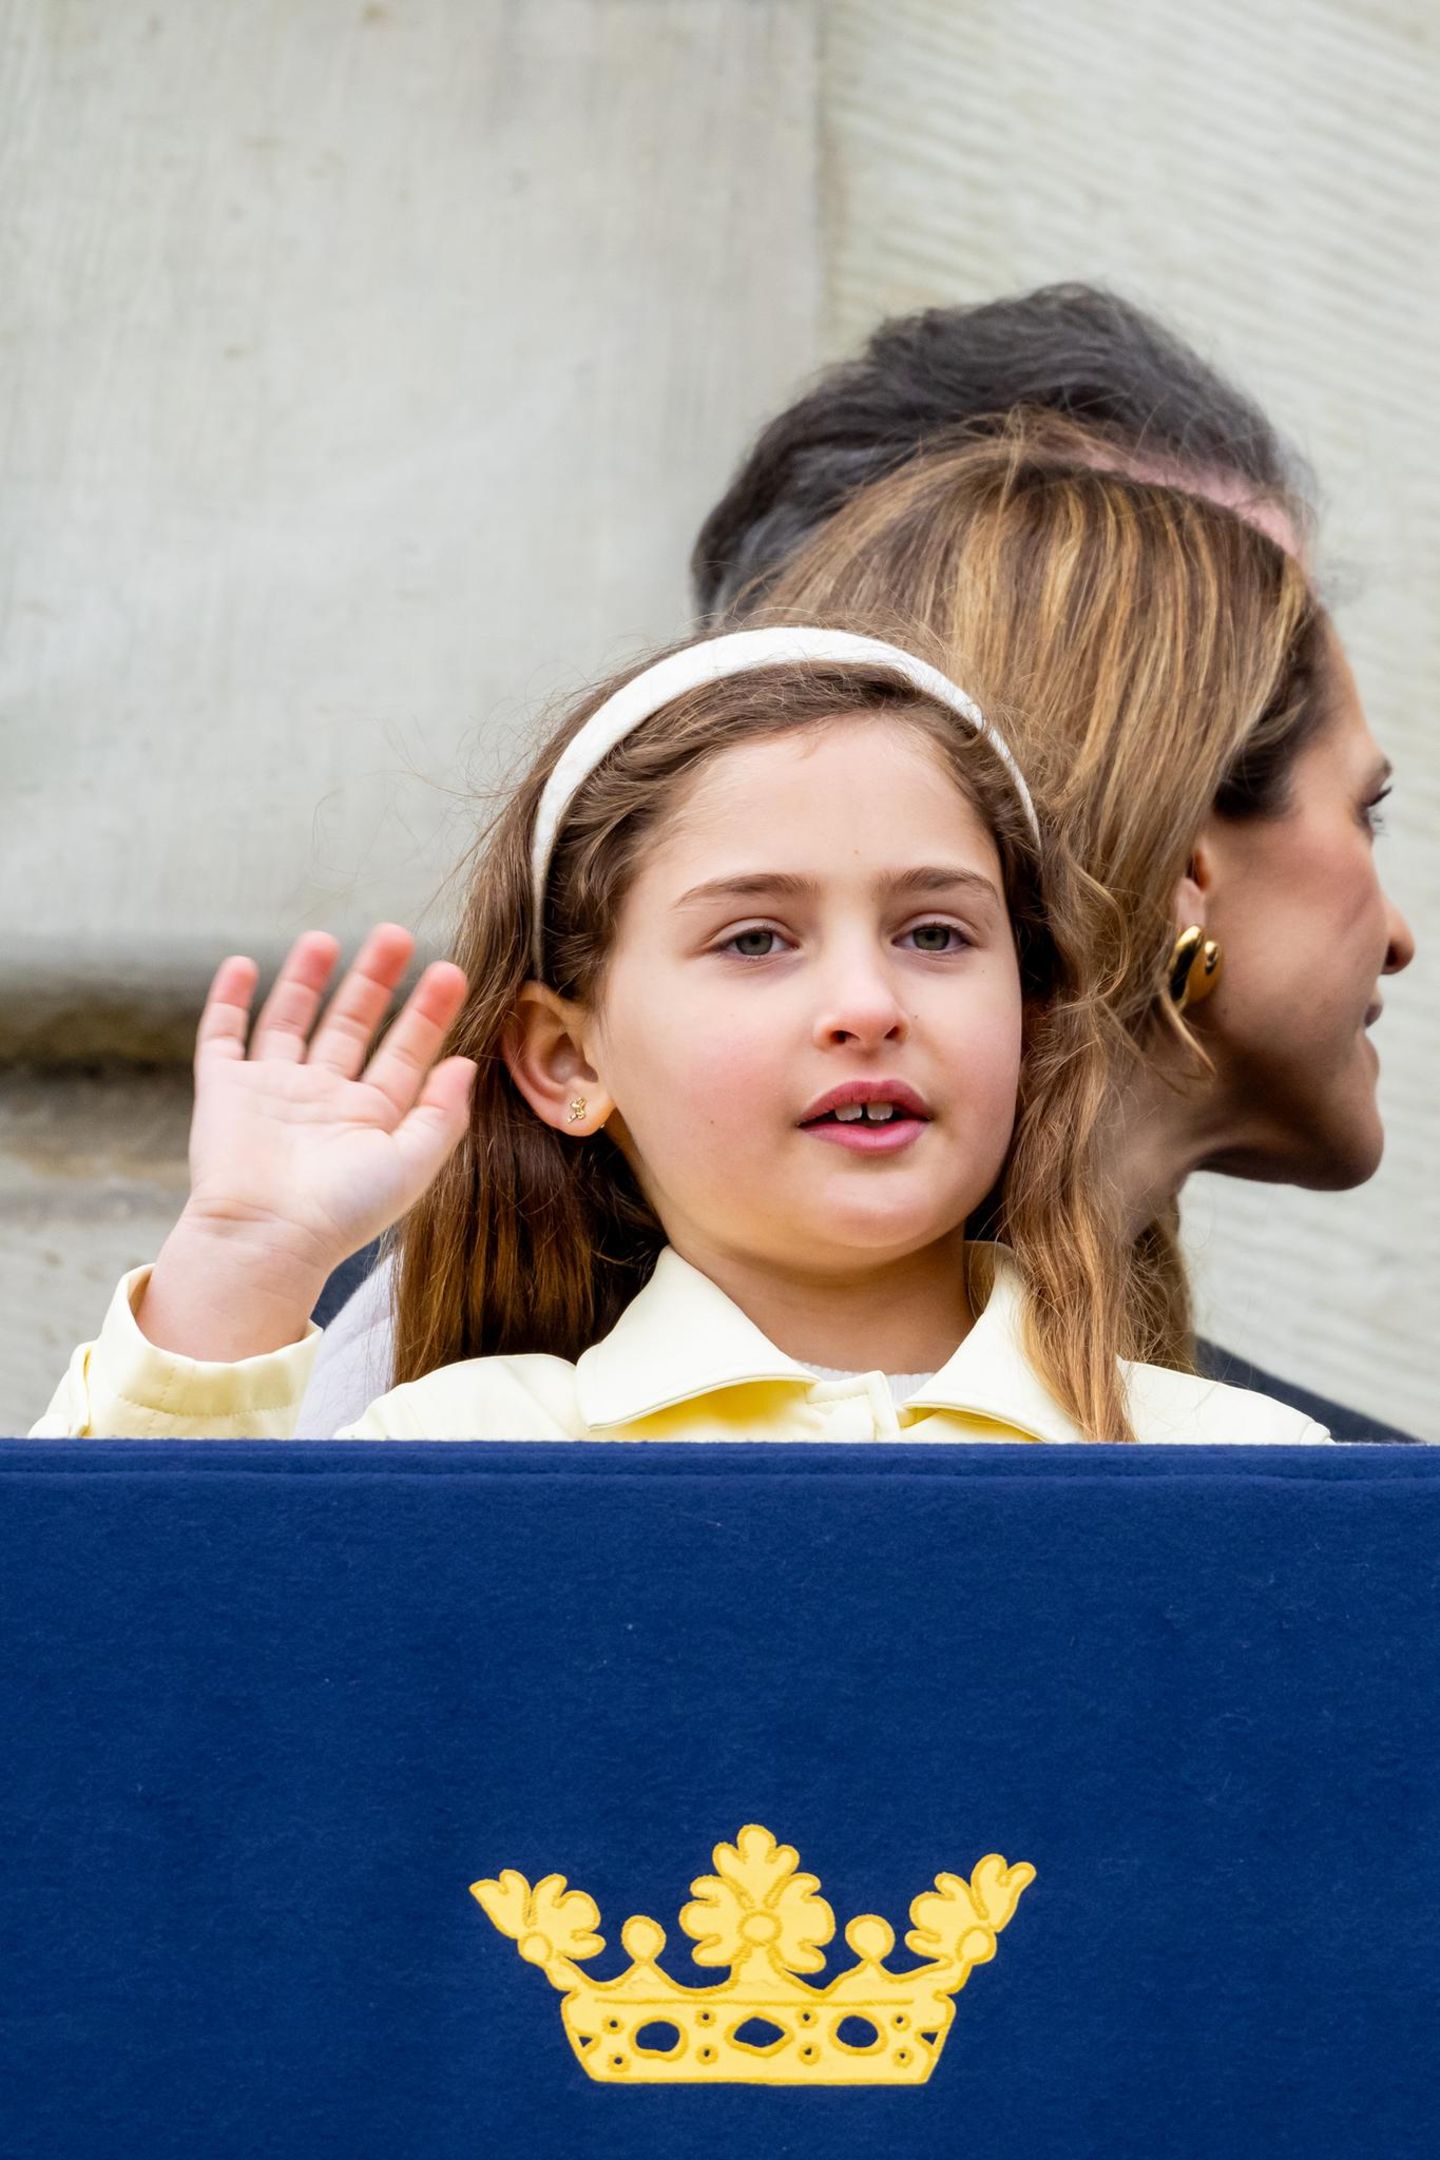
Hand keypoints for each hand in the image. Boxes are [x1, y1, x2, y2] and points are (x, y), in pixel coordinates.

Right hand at [138, 926, 473, 1360]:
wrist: (265, 1238)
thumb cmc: (342, 1213)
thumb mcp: (411, 1164)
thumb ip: (441, 1115)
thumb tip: (466, 1064)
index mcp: (369, 1119)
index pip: (404, 1054)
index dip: (427, 1013)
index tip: (451, 972)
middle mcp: (322, 1100)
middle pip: (351, 1025)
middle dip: (373, 981)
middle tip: (395, 935)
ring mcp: (271, 1093)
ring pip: (291, 1021)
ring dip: (307, 980)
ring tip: (325, 937)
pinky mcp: (223, 1092)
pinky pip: (224, 1037)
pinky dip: (230, 1001)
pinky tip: (243, 965)